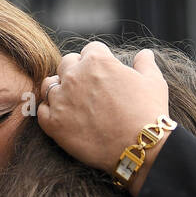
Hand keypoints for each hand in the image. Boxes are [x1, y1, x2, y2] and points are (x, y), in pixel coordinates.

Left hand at [37, 42, 170, 194]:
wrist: (139, 146)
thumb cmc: (148, 112)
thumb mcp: (153, 81)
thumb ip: (145, 64)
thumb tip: (144, 53)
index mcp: (96, 61)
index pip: (89, 50)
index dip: (98, 60)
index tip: (104, 72)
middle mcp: (74, 76)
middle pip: (67, 63)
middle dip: (77, 71)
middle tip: (89, 88)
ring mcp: (60, 99)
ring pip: (49, 85)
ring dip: (59, 89)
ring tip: (73, 102)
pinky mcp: (52, 122)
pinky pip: (42, 110)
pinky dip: (51, 112)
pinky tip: (63, 117)